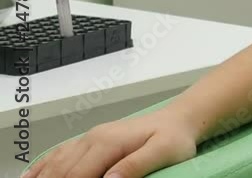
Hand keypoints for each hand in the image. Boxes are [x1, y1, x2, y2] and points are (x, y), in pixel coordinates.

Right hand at [22, 108, 198, 177]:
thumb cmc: (175, 137)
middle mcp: (93, 138)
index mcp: (108, 142)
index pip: (78, 175)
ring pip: (56, 162)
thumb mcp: (164, 151)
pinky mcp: (91, 140)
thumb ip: (136, 165)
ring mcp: (90, 138)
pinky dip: (43, 166)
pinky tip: (31, 177)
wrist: (179, 119)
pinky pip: (60, 153)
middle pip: (62, 171)